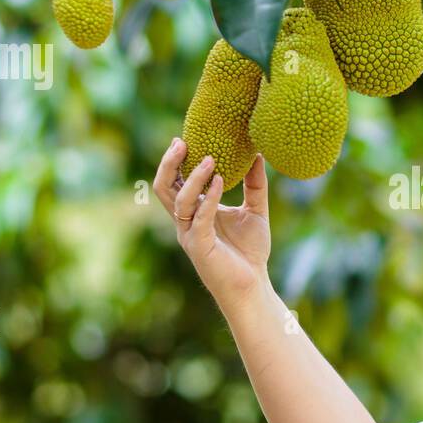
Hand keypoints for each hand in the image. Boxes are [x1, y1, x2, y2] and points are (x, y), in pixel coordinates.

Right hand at [155, 138, 272, 301]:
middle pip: (164, 187)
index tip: (185, 137)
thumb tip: (259, 154)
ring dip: (193, 178)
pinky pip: (199, 217)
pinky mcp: (200, 246)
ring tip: (211, 159)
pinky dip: (209, 197)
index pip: (175, 181)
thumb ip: (255, 184)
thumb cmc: (250, 252)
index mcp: (195, 211)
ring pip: (178, 200)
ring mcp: (190, 234)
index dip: (175, 161)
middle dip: (169, 164)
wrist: (253, 285)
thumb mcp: (255, 210)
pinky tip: (221, 181)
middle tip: (182, 142)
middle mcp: (186, 221)